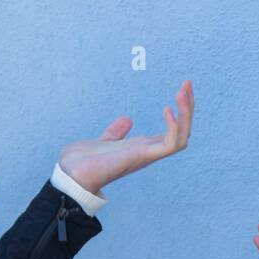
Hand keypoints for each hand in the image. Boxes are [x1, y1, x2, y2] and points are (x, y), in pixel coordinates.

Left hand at [57, 80, 193, 193]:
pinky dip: (174, 127)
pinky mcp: (141, 156)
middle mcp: (148, 152)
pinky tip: (167, 109)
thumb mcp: (103, 141)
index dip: (181, 110)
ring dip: (186, 114)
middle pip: (182, 132)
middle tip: (187, 83)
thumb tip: (127, 120)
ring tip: (182, 91)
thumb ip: (116, 132)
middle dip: (188, 107)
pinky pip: (169, 145)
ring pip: (181, 138)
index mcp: (142, 148)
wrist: (71, 175)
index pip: (173, 130)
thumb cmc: (83, 163)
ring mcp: (146, 155)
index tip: (183, 88)